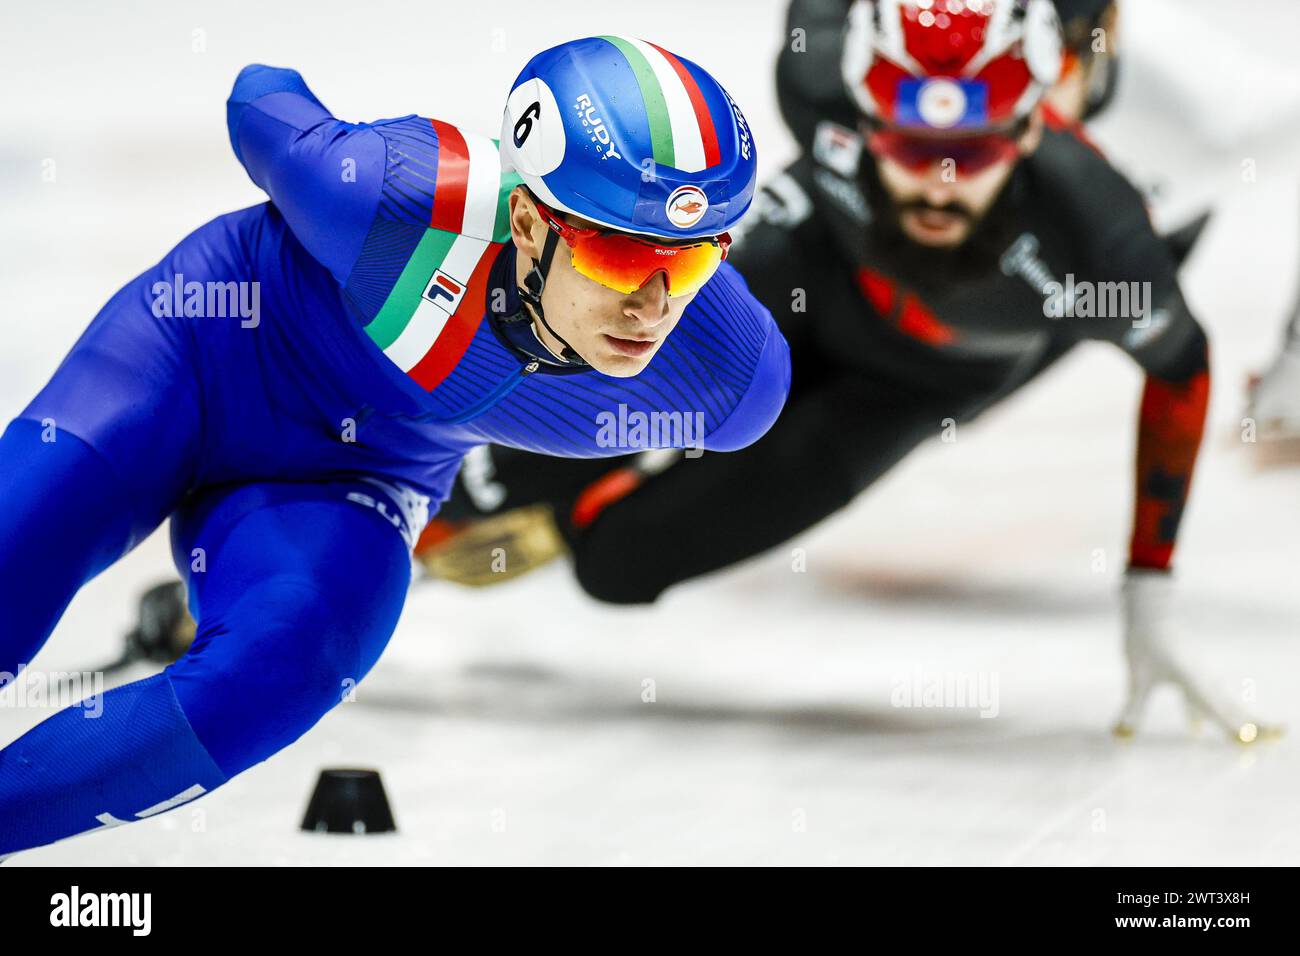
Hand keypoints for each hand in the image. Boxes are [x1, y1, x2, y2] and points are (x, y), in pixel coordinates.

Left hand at [1114, 568, 1279, 742]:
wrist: (1149, 612)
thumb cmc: (1144, 641)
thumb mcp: (1138, 678)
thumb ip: (1133, 708)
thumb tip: (1121, 734)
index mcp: (1193, 681)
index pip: (1219, 712)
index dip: (1235, 729)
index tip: (1250, 743)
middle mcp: (1203, 680)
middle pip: (1233, 708)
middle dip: (1254, 725)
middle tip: (1279, 738)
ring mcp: (1200, 676)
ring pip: (1224, 703)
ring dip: (1239, 720)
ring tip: (1252, 739)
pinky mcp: (1192, 674)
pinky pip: (1207, 699)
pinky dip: (1213, 713)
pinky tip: (1193, 728)